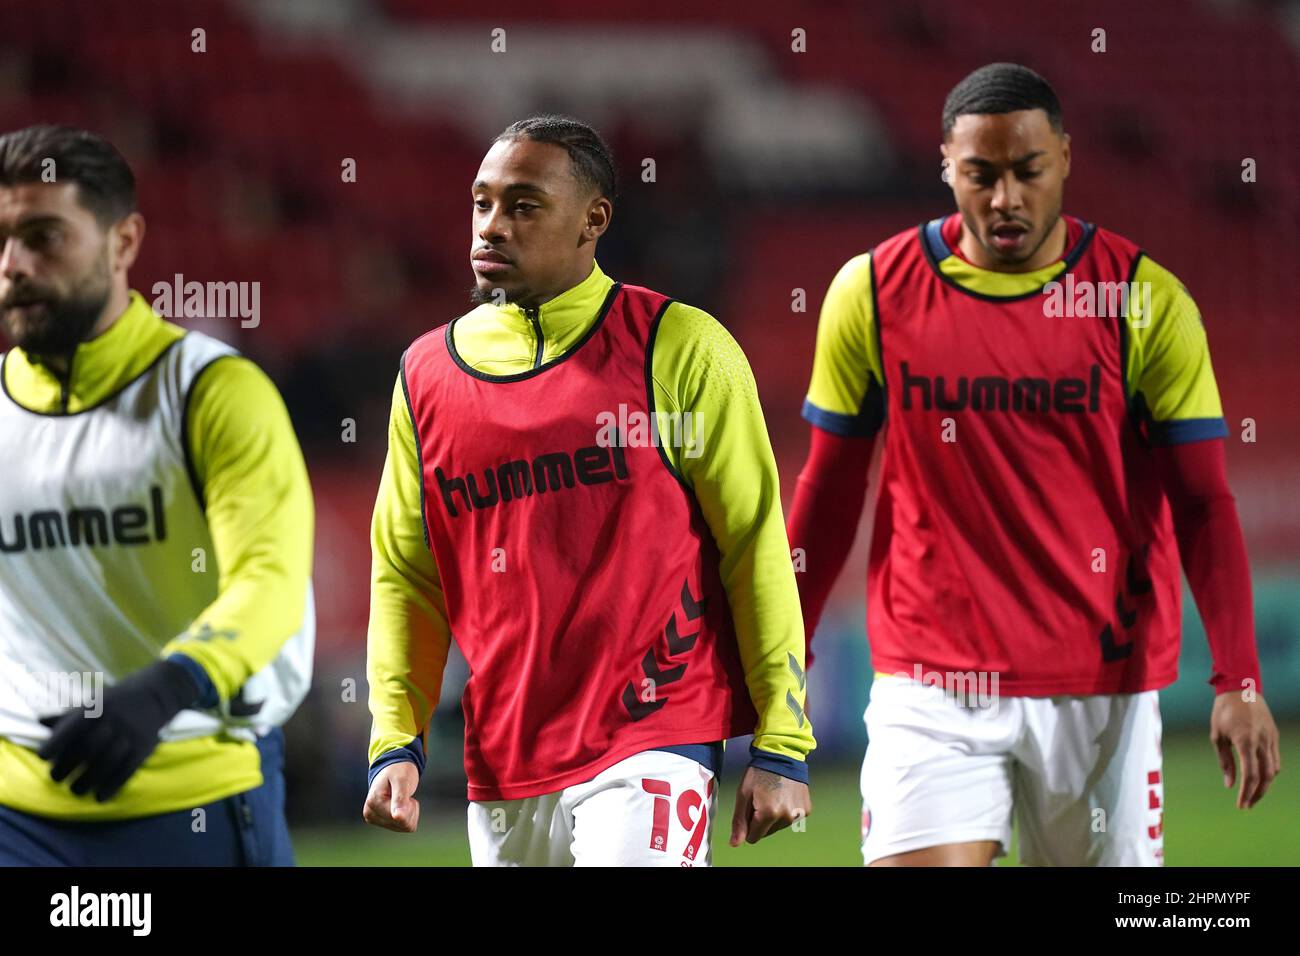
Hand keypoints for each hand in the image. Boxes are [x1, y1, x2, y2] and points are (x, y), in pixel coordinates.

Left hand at [38, 659, 200, 801]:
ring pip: (107, 762)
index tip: (42, 757)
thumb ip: (68, 716)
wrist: (156, 694)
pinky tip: (100, 798)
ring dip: (87, 781)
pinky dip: (112, 786)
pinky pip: (127, 770)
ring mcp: (131, 734)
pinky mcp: (145, 747)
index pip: (73, 727)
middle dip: (68, 766)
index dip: (56, 743)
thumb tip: (39, 722)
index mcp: (98, 707)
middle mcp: (115, 720)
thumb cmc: (116, 701)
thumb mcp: (94, 702)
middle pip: (88, 748)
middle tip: (56, 778)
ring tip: (75, 790)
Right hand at [363, 761, 420, 831]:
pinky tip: (402, 805)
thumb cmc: (398, 771)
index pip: (400, 818)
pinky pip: (405, 827)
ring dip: (410, 812)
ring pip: (405, 827)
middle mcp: (370, 814)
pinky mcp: (383, 823)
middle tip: (404, 793)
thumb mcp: (401, 779)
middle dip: (410, 808)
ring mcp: (376, 820)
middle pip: (403, 824)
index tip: (403, 791)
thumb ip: (400, 798)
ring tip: (402, 797)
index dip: (409, 805)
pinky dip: (409, 816)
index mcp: (373, 802)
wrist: (393, 769)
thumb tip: (398, 817)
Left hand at [729, 766, 811, 845]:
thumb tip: (735, 844)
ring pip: (778, 827)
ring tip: (772, 795)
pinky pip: (791, 819)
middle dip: (761, 820)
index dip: (748, 824)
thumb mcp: (743, 794)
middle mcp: (785, 817)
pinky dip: (786, 810)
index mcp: (768, 814)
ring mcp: (798, 814)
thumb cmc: (759, 773)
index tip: (750, 808)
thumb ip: (739, 821)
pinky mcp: (806, 810)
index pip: (753, 837)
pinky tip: (783, 795)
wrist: (783, 755)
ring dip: (774, 816)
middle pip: (766, 832)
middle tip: (761, 798)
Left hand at [1210, 690, 1280, 808]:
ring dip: (1264, 785)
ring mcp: (1271, 738)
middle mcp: (1262, 742)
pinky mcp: (1274, 735)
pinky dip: (1269, 772)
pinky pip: (1275, 759)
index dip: (1246, 793)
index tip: (1241, 804)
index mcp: (1245, 742)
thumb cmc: (1223, 711)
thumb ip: (1225, 761)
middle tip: (1247, 804)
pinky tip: (1260, 776)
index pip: (1250, 775)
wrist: (1241, 688)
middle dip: (1257, 794)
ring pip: (1273, 770)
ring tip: (1253, 793)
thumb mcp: (1217, 735)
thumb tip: (1229, 784)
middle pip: (1265, 777)